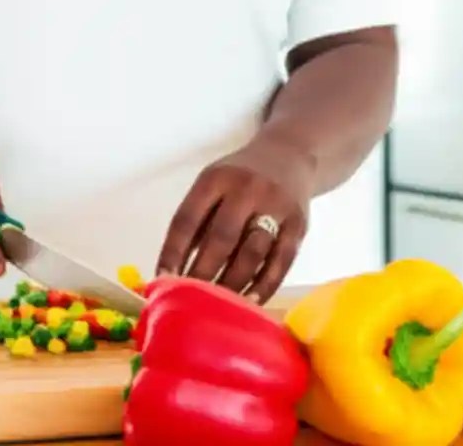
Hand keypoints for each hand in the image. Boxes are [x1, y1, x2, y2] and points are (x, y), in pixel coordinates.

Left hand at [155, 131, 316, 303]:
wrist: (290, 155)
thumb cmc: (240, 178)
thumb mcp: (213, 183)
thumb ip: (196, 220)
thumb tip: (173, 270)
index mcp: (216, 179)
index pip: (187, 219)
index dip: (173, 252)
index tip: (163, 280)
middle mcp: (247, 189)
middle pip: (221, 238)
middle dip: (203, 274)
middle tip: (190, 301)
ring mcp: (276, 206)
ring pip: (252, 253)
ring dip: (232, 284)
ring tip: (219, 307)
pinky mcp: (299, 224)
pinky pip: (281, 262)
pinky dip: (264, 286)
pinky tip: (250, 303)